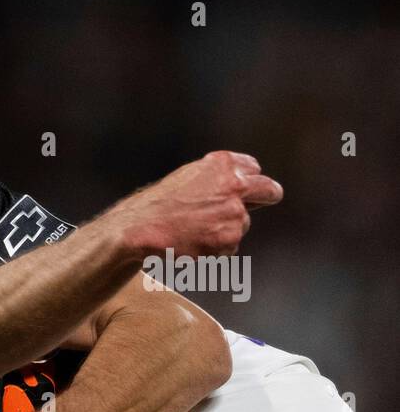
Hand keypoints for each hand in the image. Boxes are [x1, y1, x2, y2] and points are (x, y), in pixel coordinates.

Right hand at [108, 151, 283, 259]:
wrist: (142, 228)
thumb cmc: (161, 203)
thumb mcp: (190, 176)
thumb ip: (219, 177)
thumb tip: (244, 184)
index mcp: (225, 164)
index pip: (255, 170)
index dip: (248, 181)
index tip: (244, 189)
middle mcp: (235, 185)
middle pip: (270, 191)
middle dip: (267, 196)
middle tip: (264, 202)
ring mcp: (234, 213)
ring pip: (243, 224)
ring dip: (225, 229)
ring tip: (195, 230)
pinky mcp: (229, 238)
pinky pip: (230, 246)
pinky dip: (214, 247)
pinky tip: (194, 242)